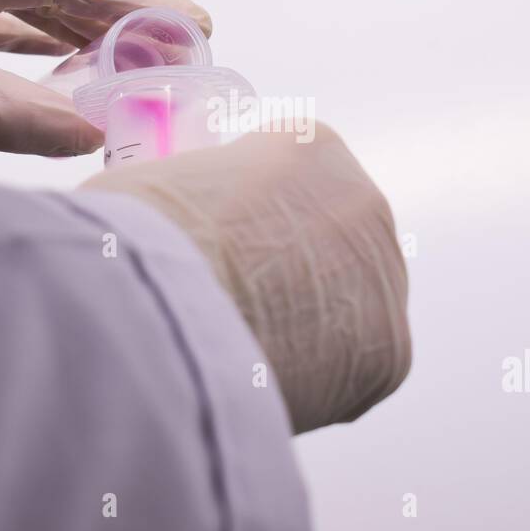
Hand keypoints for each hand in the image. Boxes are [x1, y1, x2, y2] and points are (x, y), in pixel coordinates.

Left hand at [0, 0, 208, 214]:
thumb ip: (15, 113)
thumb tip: (98, 134)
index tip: (193, 20)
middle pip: (56, 2)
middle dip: (120, 30)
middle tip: (183, 58)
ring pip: (32, 41)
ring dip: (84, 62)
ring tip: (144, 83)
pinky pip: (2, 75)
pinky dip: (41, 91)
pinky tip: (76, 105)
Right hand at [81, 124, 410, 432]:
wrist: (163, 307)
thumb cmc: (140, 238)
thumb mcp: (151, 185)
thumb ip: (186, 197)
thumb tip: (169, 230)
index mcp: (308, 143)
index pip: (290, 180)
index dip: (245, 219)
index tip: (215, 248)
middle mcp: (364, 200)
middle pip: (325, 243)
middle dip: (282, 275)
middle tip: (228, 308)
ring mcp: (384, 276)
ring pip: (343, 309)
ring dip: (301, 330)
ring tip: (239, 354)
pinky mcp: (389, 352)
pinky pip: (351, 372)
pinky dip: (313, 385)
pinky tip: (263, 386)